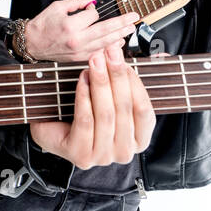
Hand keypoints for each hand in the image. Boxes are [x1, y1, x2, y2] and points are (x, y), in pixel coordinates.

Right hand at [23, 0, 138, 61]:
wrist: (32, 44)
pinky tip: (118, 43)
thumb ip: (76, 3)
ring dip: (120, 35)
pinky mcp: (79, 58)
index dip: (94, 10)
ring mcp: (79, 51)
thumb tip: (92, 2)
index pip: (93, 16)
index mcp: (71, 25)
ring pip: (105, 43)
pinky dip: (110, 48)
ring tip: (130, 30)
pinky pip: (99, 53)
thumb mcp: (57, 7)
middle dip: (121, 23)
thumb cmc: (42, 26)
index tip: (90, 8)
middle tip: (134, 18)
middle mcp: (77, 39)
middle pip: (105, 30)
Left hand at [29, 42, 154, 168]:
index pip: (144, 110)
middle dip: (116, 76)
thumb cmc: (88, 111)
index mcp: (139, 140)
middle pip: (124, 109)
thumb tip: (157, 53)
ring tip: (94, 62)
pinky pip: (86, 121)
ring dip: (100, 83)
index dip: (134, 81)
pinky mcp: (82, 156)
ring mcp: (103, 157)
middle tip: (108, 53)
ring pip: (105, 114)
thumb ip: (131, 79)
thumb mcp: (113, 95)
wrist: (53, 130)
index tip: (122, 57)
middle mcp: (124, 152)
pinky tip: (82, 79)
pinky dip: (84, 97)